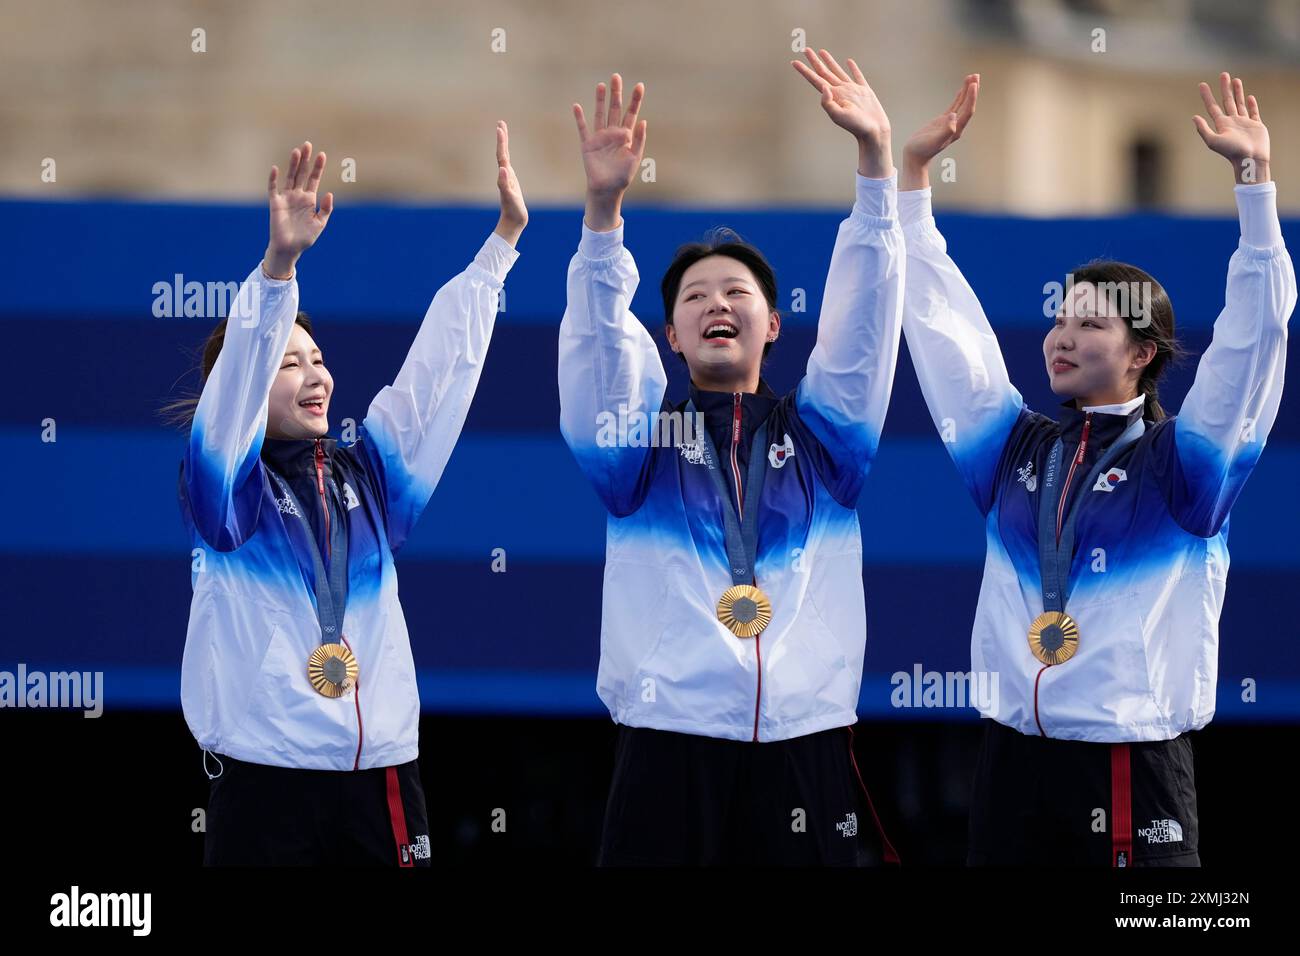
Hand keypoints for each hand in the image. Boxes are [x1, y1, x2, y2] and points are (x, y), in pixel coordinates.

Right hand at [264, 141, 332, 278]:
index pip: (314, 179)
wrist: (290, 249)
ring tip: (297, 151)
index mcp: (309, 199)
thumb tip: (329, 193)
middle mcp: (298, 195)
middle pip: (302, 174)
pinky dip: (273, 179)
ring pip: (289, 177)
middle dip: (305, 160)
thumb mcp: (320, 224)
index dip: (318, 167)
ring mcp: (286, 198)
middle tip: (307, 145)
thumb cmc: (305, 238)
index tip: (322, 154)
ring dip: (293, 165)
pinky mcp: (275, 203)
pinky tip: (276, 169)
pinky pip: (273, 189)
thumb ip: (325, 209)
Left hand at [494, 121, 527, 246]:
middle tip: (500, 123)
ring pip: (504, 157)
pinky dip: (507, 156)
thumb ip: (504, 184)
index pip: (502, 155)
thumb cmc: (513, 211)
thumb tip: (502, 169)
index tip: (500, 127)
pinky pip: (508, 165)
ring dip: (503, 144)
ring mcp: (507, 178)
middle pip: (502, 153)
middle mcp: (504, 174)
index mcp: (504, 176)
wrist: (512, 222)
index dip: (501, 141)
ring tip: (502, 132)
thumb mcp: (510, 198)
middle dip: (502, 138)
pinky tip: (507, 156)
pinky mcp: (511, 183)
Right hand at [573, 73, 646, 229]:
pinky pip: (583, 129)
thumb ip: (638, 140)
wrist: (607, 189)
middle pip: (615, 109)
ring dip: (600, 100)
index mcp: (626, 135)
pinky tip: (577, 106)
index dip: (635, 100)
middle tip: (616, 76)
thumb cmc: (622, 176)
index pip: (631, 113)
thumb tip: (643, 121)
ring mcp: (599, 137)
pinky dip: (579, 118)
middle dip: (616, 93)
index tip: (639, 86)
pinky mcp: (588, 145)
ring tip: (601, 85)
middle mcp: (612, 133)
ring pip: (600, 114)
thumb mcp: (635, 157)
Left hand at [791, 48, 892, 177]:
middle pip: (824, 72)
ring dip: (829, 61)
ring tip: (821, 52)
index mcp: (832, 96)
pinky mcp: (864, 90)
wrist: (874, 132)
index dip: (804, 71)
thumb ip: (827, 102)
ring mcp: (852, 90)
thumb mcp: (838, 116)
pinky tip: (848, 61)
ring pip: (837, 71)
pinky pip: (857, 76)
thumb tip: (823, 86)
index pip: (815, 80)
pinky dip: (853, 68)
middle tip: (806, 50)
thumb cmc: (856, 126)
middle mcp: (840, 91)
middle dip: (814, 61)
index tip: (794, 62)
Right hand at [902, 74, 978, 190]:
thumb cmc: (922, 149)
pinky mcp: (943, 121)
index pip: (968, 110)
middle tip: (976, 75)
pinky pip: (954, 106)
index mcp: (956, 130)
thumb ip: (946, 130)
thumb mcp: (934, 141)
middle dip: (973, 90)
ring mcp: (950, 123)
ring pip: (962, 104)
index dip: (971, 97)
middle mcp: (956, 126)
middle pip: (968, 105)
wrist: (915, 156)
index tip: (973, 84)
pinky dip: (959, 97)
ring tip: (972, 77)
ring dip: (967, 91)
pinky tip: (961, 90)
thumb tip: (954, 116)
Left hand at [1194, 72, 1270, 183]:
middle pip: (1227, 101)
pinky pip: (1253, 112)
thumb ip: (1203, 129)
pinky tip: (1249, 97)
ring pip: (1239, 103)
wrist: (1250, 159)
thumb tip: (1194, 117)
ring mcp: (1244, 122)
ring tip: (1235, 79)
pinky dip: (1251, 104)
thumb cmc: (1232, 151)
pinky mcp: (1256, 125)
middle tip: (1223, 74)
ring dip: (1237, 92)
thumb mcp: (1213, 141)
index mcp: (1221, 124)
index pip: (1212, 107)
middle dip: (1224, 88)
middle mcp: (1232, 122)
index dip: (1206, 96)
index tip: (1202, 84)